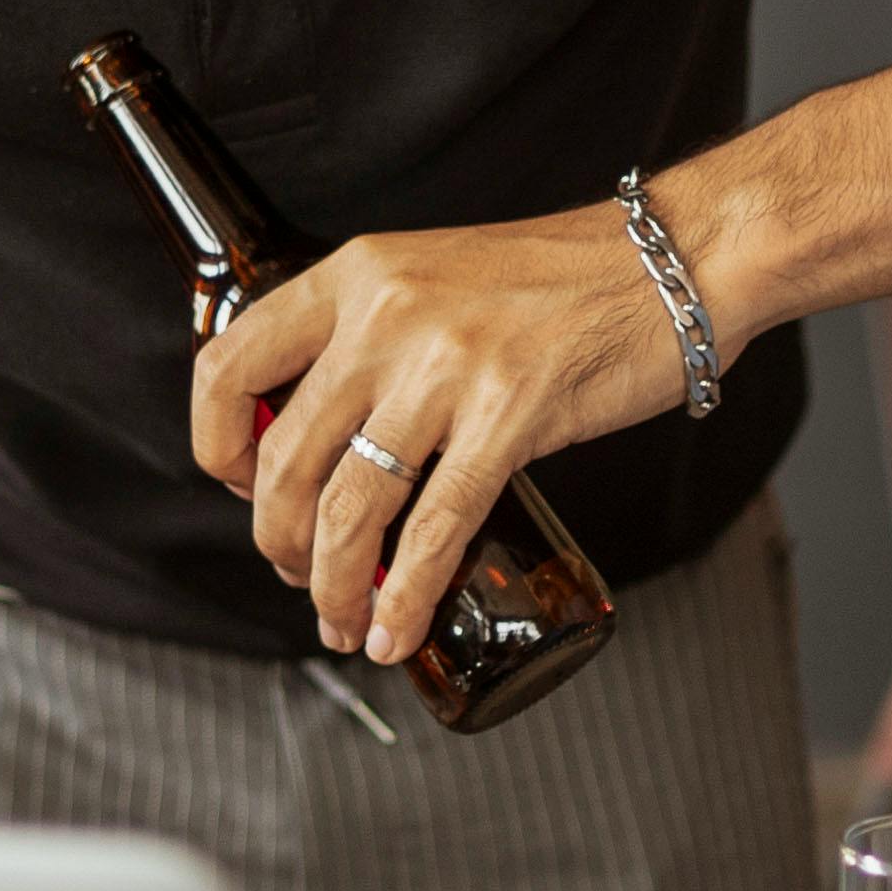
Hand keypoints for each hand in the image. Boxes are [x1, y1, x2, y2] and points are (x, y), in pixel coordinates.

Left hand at [195, 203, 698, 662]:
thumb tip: (324, 433)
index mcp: (355, 275)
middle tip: (297, 574)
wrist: (674, 261)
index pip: (229, 363)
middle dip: (278, 541)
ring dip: (332, 583)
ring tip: (342, 619)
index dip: (217, 446)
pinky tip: (395, 629)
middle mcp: (386, 315)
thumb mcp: (434, 278)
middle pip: (283, 458)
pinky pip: (434, 529)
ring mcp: (446, 366)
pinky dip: (404, 596)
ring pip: (348, 506)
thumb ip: (373, 337)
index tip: (241, 488)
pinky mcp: (511, 415)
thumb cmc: (561, 279)